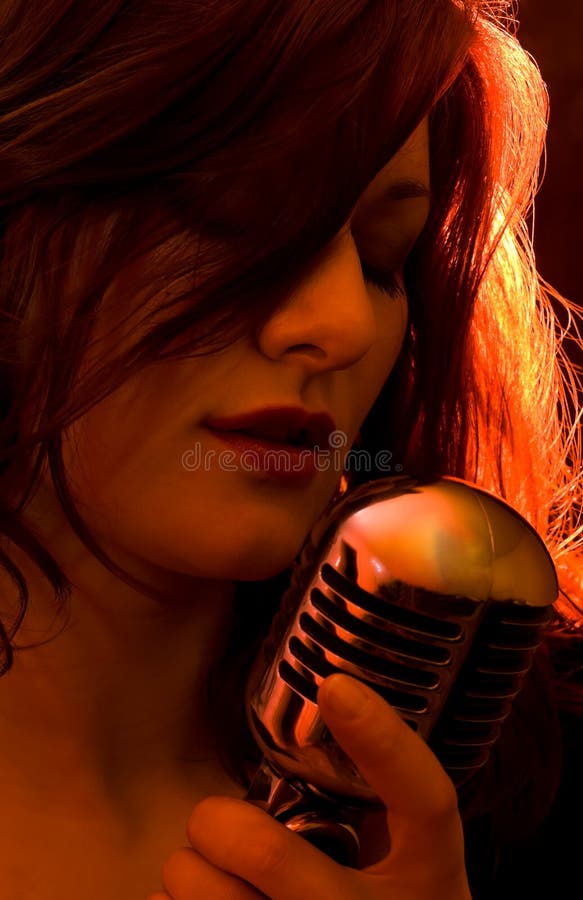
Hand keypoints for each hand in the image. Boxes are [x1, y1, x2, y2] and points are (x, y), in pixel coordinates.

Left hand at [148, 673, 471, 898]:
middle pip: (271, 855)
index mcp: (429, 872)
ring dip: (189, 873)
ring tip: (203, 871)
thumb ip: (372, 806)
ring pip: (211, 898)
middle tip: (213, 821)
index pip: (425, 798)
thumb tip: (304, 732)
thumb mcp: (408, 861)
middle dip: (218, 823)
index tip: (337, 688)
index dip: (383, 739)